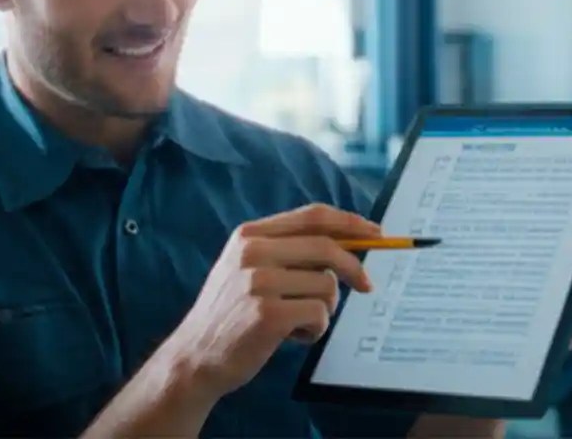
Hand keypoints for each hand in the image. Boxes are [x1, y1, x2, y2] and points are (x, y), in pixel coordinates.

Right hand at [166, 204, 380, 399]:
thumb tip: (347, 244)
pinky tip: (293, 336)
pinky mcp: (268, 315)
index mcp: (250, 235)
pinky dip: (315, 329)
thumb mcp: (248, 268)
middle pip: (326, 247)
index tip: (375, 233)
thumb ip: (288, 251)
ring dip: (323, 310)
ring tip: (297, 322)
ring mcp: (259, 283)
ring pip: (326, 286)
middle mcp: (253, 252)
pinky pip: (320, 315)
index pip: (312, 216)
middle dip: (354, 267)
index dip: (349, 223)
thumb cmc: (232, 314)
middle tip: (367, 286)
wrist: (196, 356)